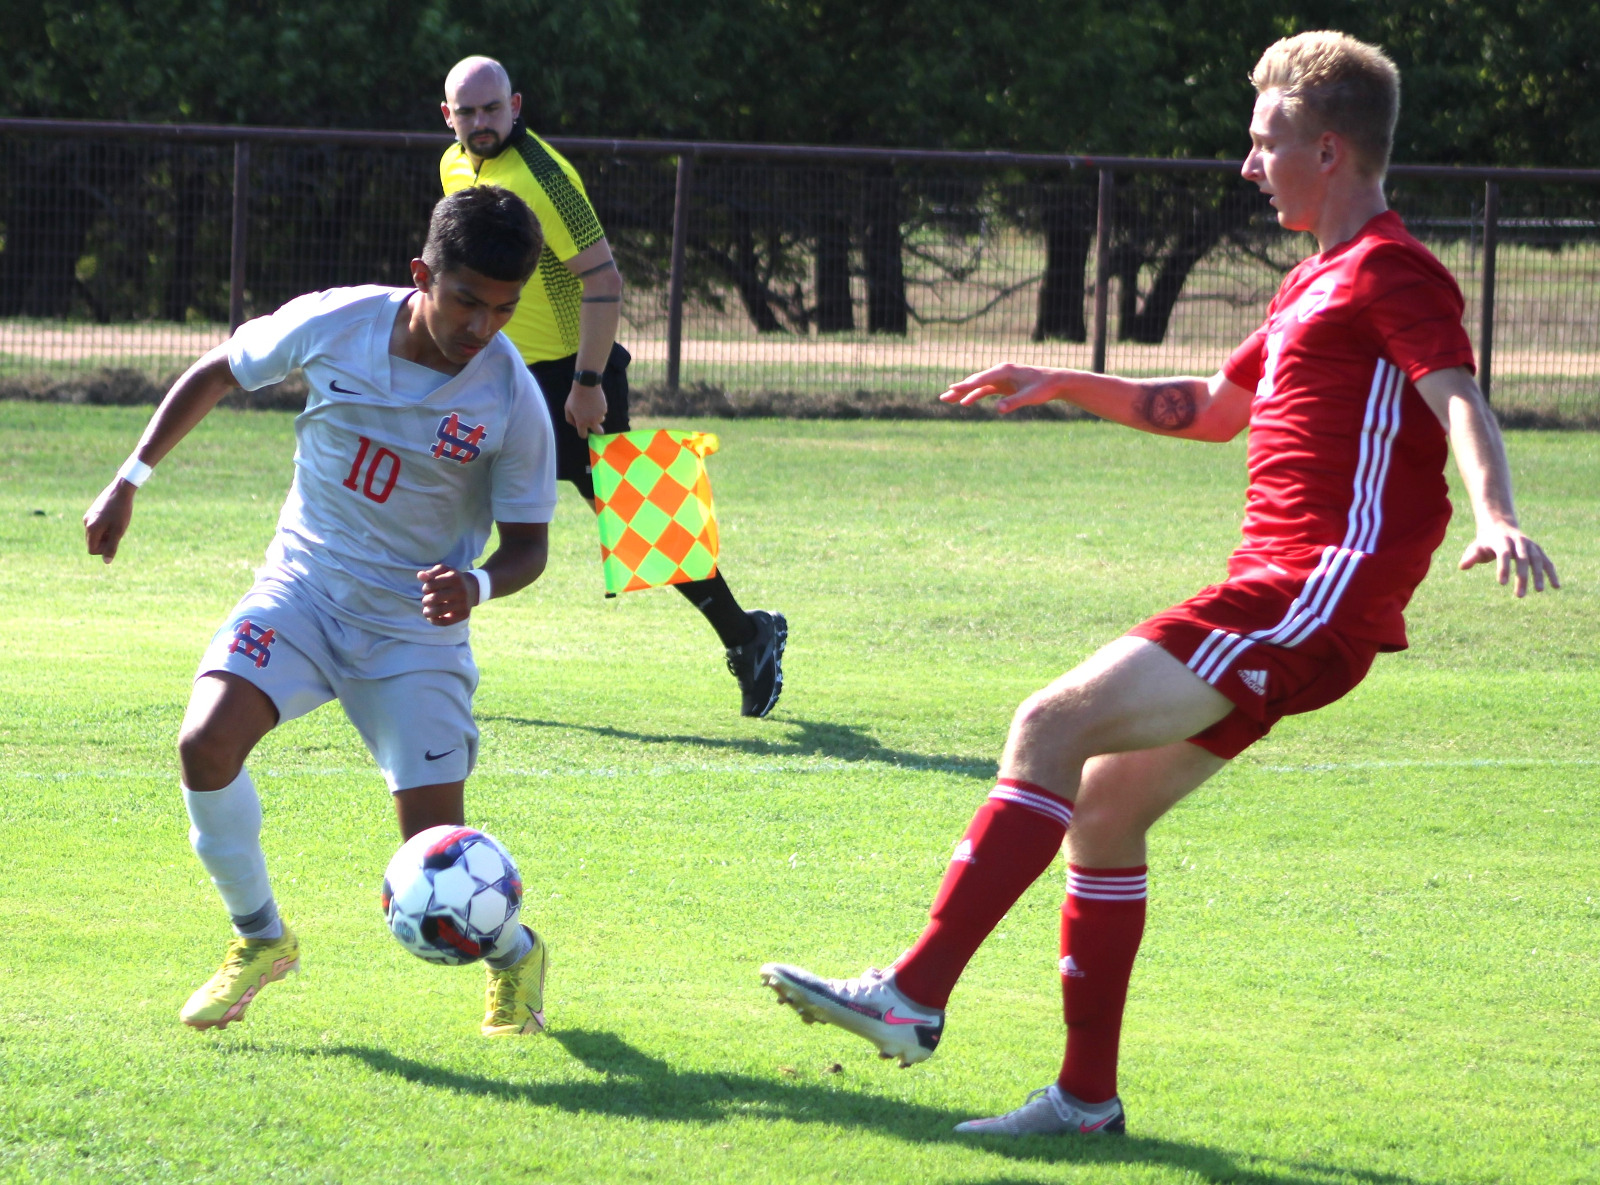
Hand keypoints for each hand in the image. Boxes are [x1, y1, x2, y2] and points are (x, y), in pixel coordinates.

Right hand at [84, 479, 136, 564]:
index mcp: (91, 528)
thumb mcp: (119, 531)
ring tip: (117, 524)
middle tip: (118, 531)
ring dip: (106, 534)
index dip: (104, 550)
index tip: (115, 540)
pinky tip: (115, 518)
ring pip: (95, 534)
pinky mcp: (92, 511)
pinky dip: (105, 527)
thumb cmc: (121, 511)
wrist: (121, 489)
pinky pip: (97, 525)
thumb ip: (111, 547)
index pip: (92, 550)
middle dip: (105, 542)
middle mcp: (86, 522)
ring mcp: (88, 516)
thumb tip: (106, 562)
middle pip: (93, 542)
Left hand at [418, 564, 477, 624]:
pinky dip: (435, 621)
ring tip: (426, 611)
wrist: (473, 589)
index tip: (427, 590)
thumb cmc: (453, 579)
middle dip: (426, 600)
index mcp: (454, 577)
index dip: (426, 588)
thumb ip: (431, 573)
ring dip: (428, 612)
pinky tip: (432, 617)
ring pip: (439, 611)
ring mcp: (463, 603)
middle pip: (435, 598)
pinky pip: (446, 622)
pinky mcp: (464, 614)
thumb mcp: (444, 571)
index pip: (432, 585)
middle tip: (426, 601)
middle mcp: (460, 590)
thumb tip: (420, 576)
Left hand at [565, 382, 606, 438]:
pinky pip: (602, 412)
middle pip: (599, 432)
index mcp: (582, 423)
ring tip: (591, 408)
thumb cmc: (575, 397)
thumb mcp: (567, 408)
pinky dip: (599, 410)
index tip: (583, 430)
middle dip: (596, 430)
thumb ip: (570, 419)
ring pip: (600, 421)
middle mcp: (592, 422)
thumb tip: (576, 425)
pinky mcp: (604, 409)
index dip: (582, 433)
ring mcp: (600, 416)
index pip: (583, 435)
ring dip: (597, 418)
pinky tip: (594, 402)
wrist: (586, 386)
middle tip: (593, 425)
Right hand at [939, 364, 1059, 412]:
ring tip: (947, 400)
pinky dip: (974, 396)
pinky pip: (984, 390)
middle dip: (958, 389)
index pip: (981, 379)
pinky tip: (964, 403)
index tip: (953, 388)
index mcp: (1004, 371)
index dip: (966, 385)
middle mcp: (999, 372)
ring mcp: (1000, 378)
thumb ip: (1014, 402)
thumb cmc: (1043, 388)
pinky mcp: (1003, 385)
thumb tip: (998, 409)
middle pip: (975, 381)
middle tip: (943, 397)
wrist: (1055, 382)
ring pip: (977, 385)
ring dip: (963, 393)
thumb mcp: (1030, 397)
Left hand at [1458, 524, 1558, 596]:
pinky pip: (1547, 561)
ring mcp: (1530, 545)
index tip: (1502, 584)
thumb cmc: (1485, 542)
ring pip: (1537, 559)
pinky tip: (1556, 586)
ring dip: (1539, 575)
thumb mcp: (1476, 547)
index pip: (1503, 554)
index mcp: (1501, 540)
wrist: (1500, 526)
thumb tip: (1462, 567)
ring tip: (1538, 591)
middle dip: (1521, 577)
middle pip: (1522, 559)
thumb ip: (1471, 556)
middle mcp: (1519, 541)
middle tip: (1519, 595)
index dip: (1503, 568)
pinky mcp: (1538, 550)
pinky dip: (1552, 573)